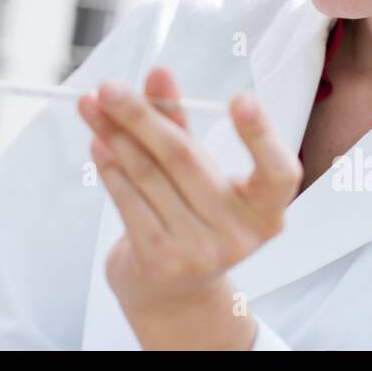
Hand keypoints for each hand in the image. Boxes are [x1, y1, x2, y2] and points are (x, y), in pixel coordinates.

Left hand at [77, 67, 301, 348]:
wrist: (172, 297)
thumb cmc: (190, 217)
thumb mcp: (196, 172)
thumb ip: (180, 123)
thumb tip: (158, 73)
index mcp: (265, 210)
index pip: (279, 172)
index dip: (261, 136)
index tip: (241, 99)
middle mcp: (240, 234)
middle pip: (186, 158)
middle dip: (142, 116)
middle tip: (110, 87)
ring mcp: (201, 252)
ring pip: (149, 176)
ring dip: (114, 136)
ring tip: (92, 108)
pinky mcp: (162, 262)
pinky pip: (129, 202)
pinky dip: (110, 169)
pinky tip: (97, 144)